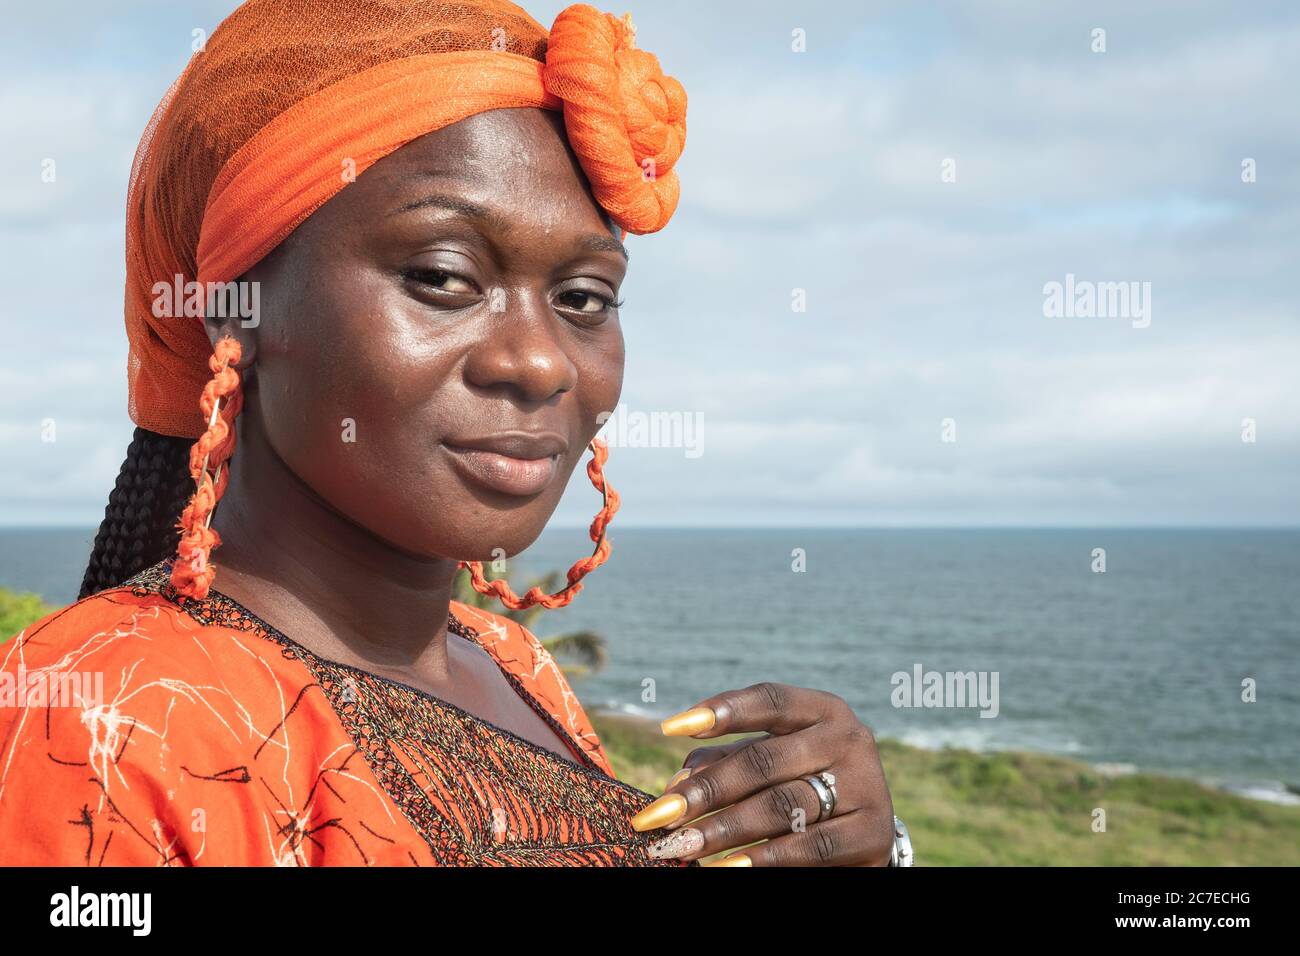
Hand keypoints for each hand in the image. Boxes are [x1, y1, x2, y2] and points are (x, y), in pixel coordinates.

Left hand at [630, 682, 895, 865]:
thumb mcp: (771, 763)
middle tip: (660, 813)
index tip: (669, 727)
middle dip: (706, 789)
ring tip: (679, 845)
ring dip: (723, 828)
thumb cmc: (804, 783)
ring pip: (781, 805)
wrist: (865, 832)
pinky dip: (762, 858)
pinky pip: (808, 846)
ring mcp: (865, 786)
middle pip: (765, 760)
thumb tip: (676, 783)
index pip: (770, 700)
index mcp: (824, 710)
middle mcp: (848, 740)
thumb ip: (727, 762)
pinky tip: (725, 867)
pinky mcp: (871, 834)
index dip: (722, 711)